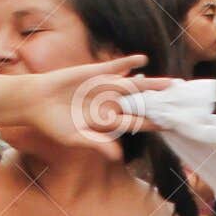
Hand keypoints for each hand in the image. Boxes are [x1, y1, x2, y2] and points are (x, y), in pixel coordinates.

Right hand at [23, 56, 175, 156]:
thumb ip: (97, 144)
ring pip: (133, 86)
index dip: (152, 123)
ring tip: (171, 84)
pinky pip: (114, 67)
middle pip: (140, 104)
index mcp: (107, 122)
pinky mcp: (94, 74)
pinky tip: (142, 60)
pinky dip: (127, 63)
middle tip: (180, 102)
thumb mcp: (75, 138)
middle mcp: (109, 104)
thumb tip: (117, 156)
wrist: (35, 101)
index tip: (170, 125)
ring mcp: (104, 88)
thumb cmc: (54, 124)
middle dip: (159, 103)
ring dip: (151, 85)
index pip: (135, 123)